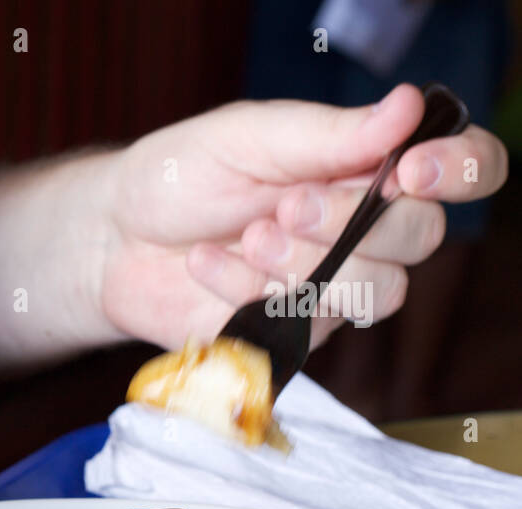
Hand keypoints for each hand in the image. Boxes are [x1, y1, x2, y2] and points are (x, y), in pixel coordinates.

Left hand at [99, 83, 507, 349]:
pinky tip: (206, 264)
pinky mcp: (294, 333)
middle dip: (351, 223)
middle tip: (283, 206)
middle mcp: (365, 229)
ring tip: (245, 236)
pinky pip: (307, 325)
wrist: (114, 240)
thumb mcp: (248, 137)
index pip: (462, 170)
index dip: (458, 173)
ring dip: (305, 263)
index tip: (408, 172)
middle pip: (422, 240)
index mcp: (368, 167)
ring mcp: (333, 287)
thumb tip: (408, 107)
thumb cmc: (182, 178)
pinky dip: (250, 291)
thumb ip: (327, 134)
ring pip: (376, 292)